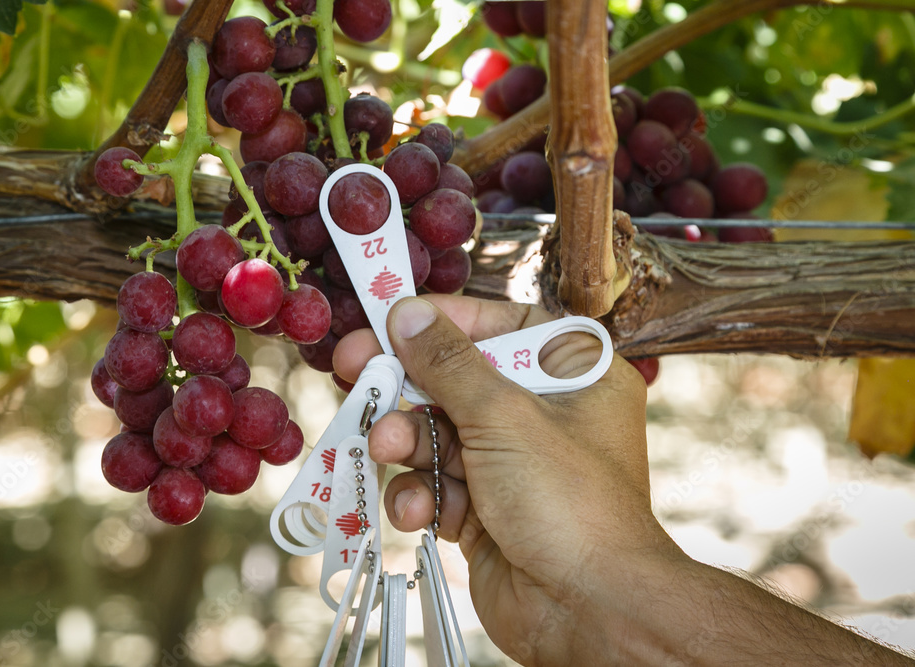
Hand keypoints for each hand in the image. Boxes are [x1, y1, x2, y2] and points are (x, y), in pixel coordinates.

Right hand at [333, 295, 676, 664]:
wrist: (588, 612)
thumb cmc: (568, 502)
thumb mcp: (504, 416)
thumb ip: (448, 364)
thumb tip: (405, 313)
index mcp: (575, 374)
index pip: (503, 325)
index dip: (445, 319)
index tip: (389, 315)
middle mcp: (544, 414)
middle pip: (458, 380)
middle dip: (407, 384)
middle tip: (353, 368)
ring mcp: (512, 465)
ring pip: (439, 434)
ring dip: (407, 441)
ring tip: (386, 446)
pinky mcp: (485, 510)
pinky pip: (437, 484)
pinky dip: (421, 494)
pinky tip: (420, 509)